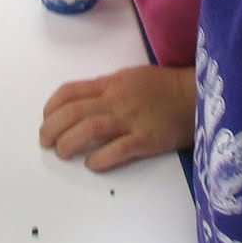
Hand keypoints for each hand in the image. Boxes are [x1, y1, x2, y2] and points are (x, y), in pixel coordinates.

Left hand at [40, 64, 196, 171]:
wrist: (195, 96)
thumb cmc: (163, 87)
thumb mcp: (130, 77)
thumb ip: (106, 89)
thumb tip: (81, 103)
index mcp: (110, 83)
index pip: (70, 92)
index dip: (51, 107)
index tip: (46, 119)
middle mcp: (116, 99)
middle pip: (74, 112)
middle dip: (52, 127)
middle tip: (45, 142)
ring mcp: (131, 119)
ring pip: (90, 128)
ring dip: (69, 142)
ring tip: (62, 153)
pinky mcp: (146, 139)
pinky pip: (118, 149)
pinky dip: (100, 158)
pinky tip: (92, 164)